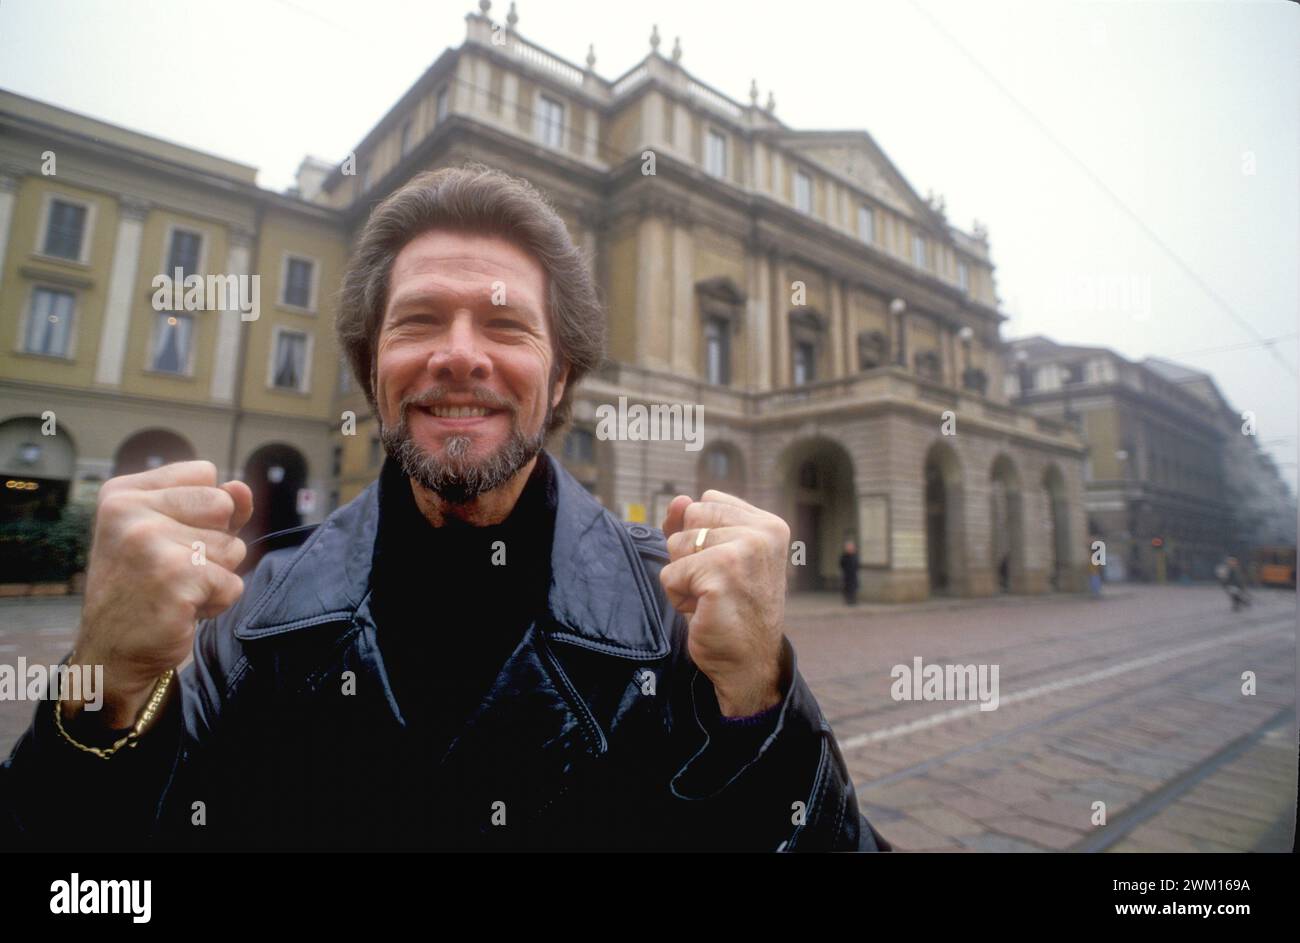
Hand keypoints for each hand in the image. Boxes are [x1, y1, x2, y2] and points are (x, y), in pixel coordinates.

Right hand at [67, 461, 251, 728]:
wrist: (112, 653)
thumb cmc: (146, 589)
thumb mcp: (172, 536)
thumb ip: (212, 507)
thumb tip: (242, 488)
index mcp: (124, 493)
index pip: (204, 473)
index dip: (204, 511)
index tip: (169, 538)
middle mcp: (130, 512)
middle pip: (223, 506)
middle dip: (215, 543)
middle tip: (174, 570)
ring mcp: (149, 543)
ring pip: (233, 547)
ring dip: (215, 576)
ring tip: (175, 591)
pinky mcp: (174, 577)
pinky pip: (232, 583)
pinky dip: (217, 602)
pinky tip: (181, 610)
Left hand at [660, 490, 788, 716]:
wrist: (749, 663)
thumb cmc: (732, 610)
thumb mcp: (715, 557)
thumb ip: (695, 525)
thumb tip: (678, 500)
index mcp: (768, 524)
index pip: (707, 501)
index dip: (700, 535)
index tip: (724, 568)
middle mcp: (762, 532)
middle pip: (690, 517)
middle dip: (689, 553)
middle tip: (716, 585)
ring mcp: (743, 551)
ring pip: (677, 544)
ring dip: (683, 576)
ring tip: (711, 598)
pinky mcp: (721, 574)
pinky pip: (670, 573)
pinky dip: (677, 596)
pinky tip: (703, 611)